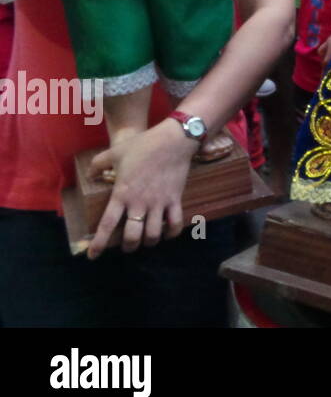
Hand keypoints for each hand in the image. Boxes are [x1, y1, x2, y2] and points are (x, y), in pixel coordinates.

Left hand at [85, 121, 196, 258]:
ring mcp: (159, 203)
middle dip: (128, 246)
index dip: (99, 243)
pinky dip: (171, 232)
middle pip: (132, 236)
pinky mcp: (175, 199)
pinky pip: (175, 223)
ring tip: (146, 240)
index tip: (93, 256)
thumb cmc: (143, 145)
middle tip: (128, 245)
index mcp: (122, 194)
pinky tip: (167, 233)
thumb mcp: (115, 151)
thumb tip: (89, 175)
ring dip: (148, 242)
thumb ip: (98, 164)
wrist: (174, 140)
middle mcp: (139, 203)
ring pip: (153, 234)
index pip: (107, 225)